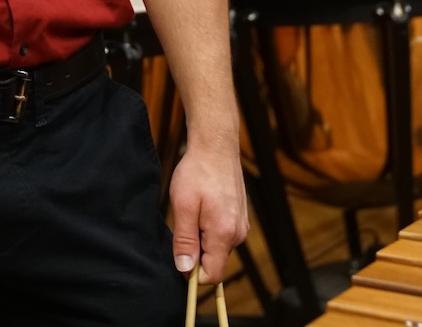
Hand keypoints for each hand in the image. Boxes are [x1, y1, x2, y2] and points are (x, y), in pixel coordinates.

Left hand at [167, 133, 248, 285]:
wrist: (216, 146)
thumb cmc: (197, 172)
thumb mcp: (183, 205)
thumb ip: (185, 240)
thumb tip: (185, 270)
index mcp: (224, 233)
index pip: (212, 275)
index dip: (193, 273)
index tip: (180, 254)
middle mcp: (238, 233)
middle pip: (215, 263)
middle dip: (196, 253)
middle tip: (185, 223)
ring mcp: (241, 225)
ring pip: (218, 249)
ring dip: (202, 239)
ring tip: (194, 211)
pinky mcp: (240, 217)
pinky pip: (223, 236)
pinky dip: (210, 229)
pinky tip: (203, 207)